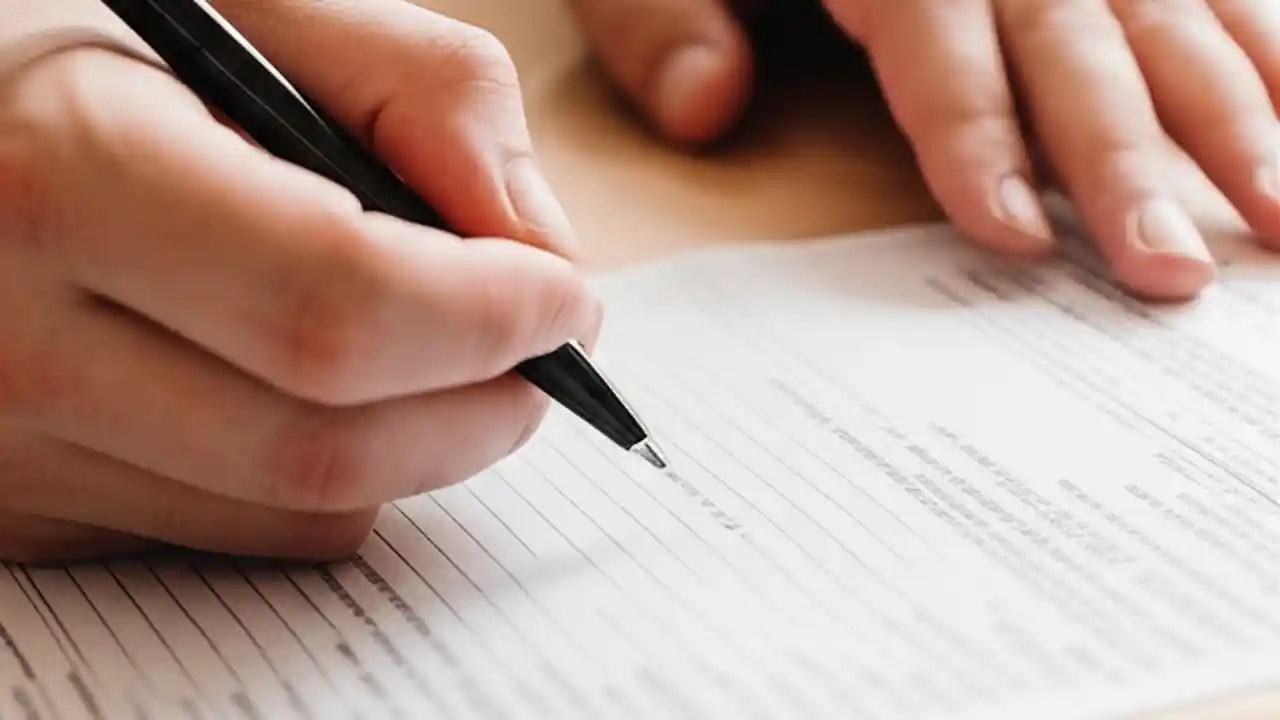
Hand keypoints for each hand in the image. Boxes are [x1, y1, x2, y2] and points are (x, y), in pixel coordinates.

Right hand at [0, 0, 599, 562]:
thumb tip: (541, 255)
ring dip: (410, 443)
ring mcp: (10, 448)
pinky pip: (232, 532)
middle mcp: (15, 339)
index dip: (487, 319)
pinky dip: (319, 472)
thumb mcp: (253, 1)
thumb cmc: (98, 43)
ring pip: (295, 511)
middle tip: (538, 350)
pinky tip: (300, 381)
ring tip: (422, 349)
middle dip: (480, 406)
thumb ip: (424, 96)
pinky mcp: (20, 511)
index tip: (566, 300)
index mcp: (69, 173)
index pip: (337, 310)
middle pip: (325, 447)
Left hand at [572, 0, 1279, 298]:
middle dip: (1128, 162)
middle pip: (1072, 45)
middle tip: (1171, 277)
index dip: (977, 137)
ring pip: (1164, 14)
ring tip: (1277, 221)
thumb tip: (710, 110)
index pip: (939, 45)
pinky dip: (1259, 42)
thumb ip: (662, 19)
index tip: (1012, 238)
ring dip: (1230, 114)